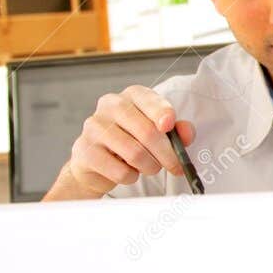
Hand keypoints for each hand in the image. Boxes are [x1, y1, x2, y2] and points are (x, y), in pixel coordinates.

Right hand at [60, 86, 194, 197]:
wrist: (95, 163)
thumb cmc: (132, 142)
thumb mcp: (158, 133)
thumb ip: (177, 131)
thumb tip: (188, 133)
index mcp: (132, 95)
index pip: (149, 100)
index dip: (162, 113)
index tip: (168, 127)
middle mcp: (110, 105)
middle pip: (146, 131)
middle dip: (167, 154)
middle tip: (175, 166)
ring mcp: (94, 127)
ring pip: (135, 153)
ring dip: (150, 166)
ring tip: (150, 167)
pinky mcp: (85, 151)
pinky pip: (120, 171)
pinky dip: (131, 177)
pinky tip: (129, 172)